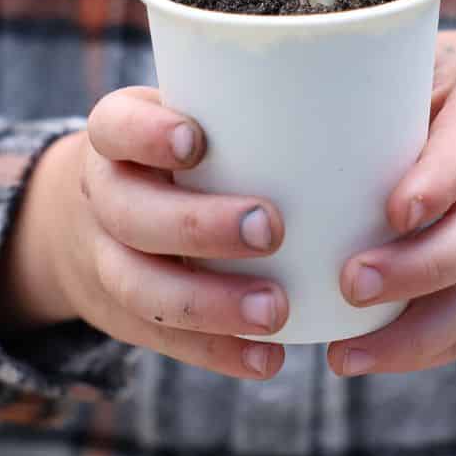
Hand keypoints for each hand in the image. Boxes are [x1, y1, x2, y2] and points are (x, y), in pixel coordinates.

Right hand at [0, 87, 290, 378]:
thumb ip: (244, 109)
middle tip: (271, 228)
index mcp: (115, 138)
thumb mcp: (187, 116)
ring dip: (210, 303)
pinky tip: (267, 359)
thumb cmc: (180, 155)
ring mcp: (107, 261)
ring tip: (276, 311)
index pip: (114, 127)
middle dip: (199, 225)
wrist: (96, 222)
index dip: (147, 136)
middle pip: (133, 214)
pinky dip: (217, 352)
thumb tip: (359, 96)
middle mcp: (102, 198)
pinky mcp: (127, 317)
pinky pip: (165, 340)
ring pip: (142, 287)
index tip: (195, 141)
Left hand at [326, 31, 455, 376]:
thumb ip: (385, 80)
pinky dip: (430, 349)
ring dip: (417, 334)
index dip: (438, 182)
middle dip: (418, 270)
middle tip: (350, 284)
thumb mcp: (445, 60)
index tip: (392, 212)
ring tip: (345, 354)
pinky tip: (371, 358)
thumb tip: (282, 102)